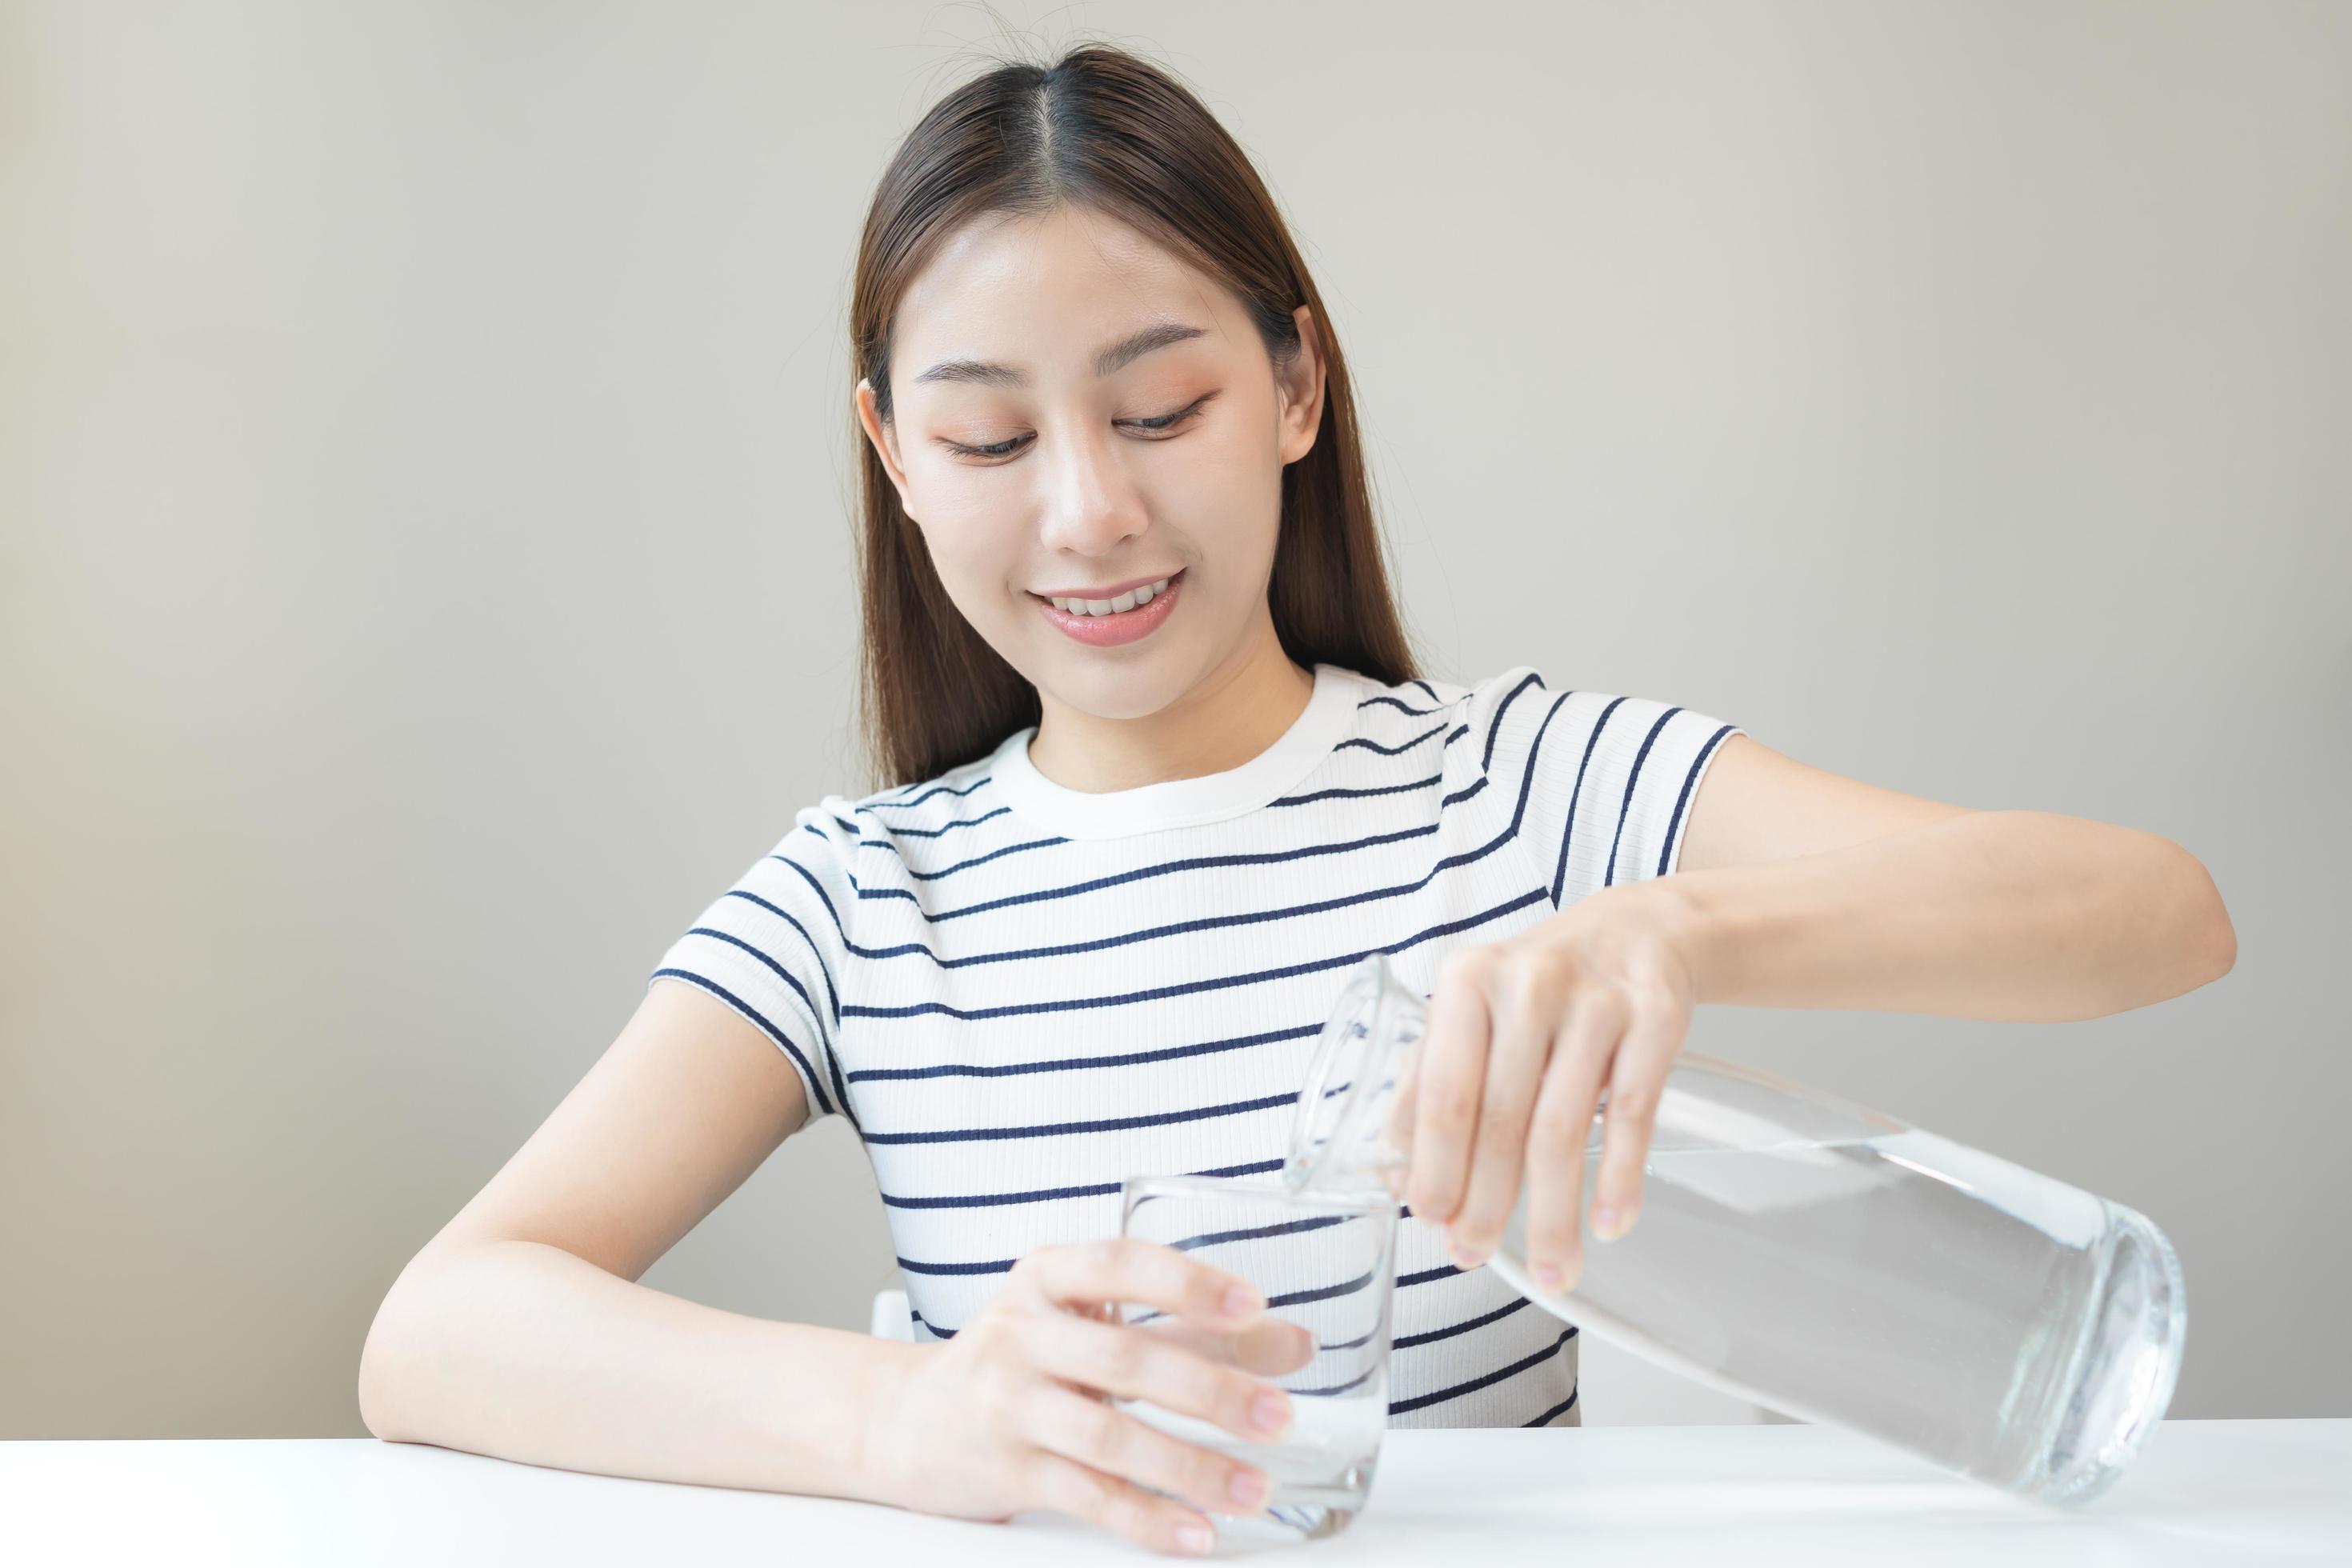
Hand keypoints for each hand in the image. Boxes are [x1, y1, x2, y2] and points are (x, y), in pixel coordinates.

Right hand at [863, 1237, 1317, 1556]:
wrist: (910, 1420)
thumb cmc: (1022, 1361)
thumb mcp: (1089, 1324)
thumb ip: (1188, 1330)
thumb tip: (1293, 1346)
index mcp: (1047, 1277)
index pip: (1120, 1263)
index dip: (1186, 1283)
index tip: (1250, 1306)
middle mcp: (1021, 1332)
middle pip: (1124, 1358)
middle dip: (1210, 1389)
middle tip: (1278, 1414)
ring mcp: (1008, 1403)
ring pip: (1108, 1437)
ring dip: (1190, 1466)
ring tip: (1252, 1487)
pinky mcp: (1005, 1470)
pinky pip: (1086, 1497)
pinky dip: (1146, 1518)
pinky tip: (1194, 1532)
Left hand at [1395, 881, 1700, 1293]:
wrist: (1637, 930)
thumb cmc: (1540, 985)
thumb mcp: (1474, 1011)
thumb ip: (1432, 1082)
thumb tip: (1399, 1176)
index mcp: (1468, 983)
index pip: (1446, 1092)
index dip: (1437, 1164)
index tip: (1433, 1219)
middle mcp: (1529, 984)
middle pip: (1502, 1118)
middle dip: (1488, 1202)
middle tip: (1477, 1254)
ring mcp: (1596, 999)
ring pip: (1565, 1127)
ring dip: (1555, 1211)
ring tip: (1553, 1268)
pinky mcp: (1656, 1015)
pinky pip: (1633, 1113)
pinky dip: (1620, 1177)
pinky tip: (1609, 1223)